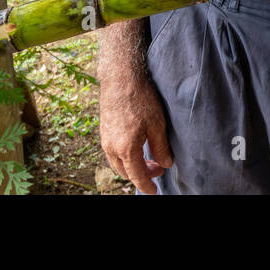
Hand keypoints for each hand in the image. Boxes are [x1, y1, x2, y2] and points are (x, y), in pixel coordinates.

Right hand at [99, 65, 173, 194]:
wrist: (120, 78)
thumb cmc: (141, 99)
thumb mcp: (158, 124)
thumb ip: (161, 147)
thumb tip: (166, 164)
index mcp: (126, 149)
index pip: (137, 176)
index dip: (147, 185)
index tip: (154, 191)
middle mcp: (112, 147)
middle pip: (126, 172)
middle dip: (142, 175)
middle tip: (158, 168)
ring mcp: (105, 139)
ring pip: (117, 163)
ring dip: (132, 165)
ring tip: (149, 158)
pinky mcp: (104, 131)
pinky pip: (113, 152)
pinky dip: (125, 156)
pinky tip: (137, 147)